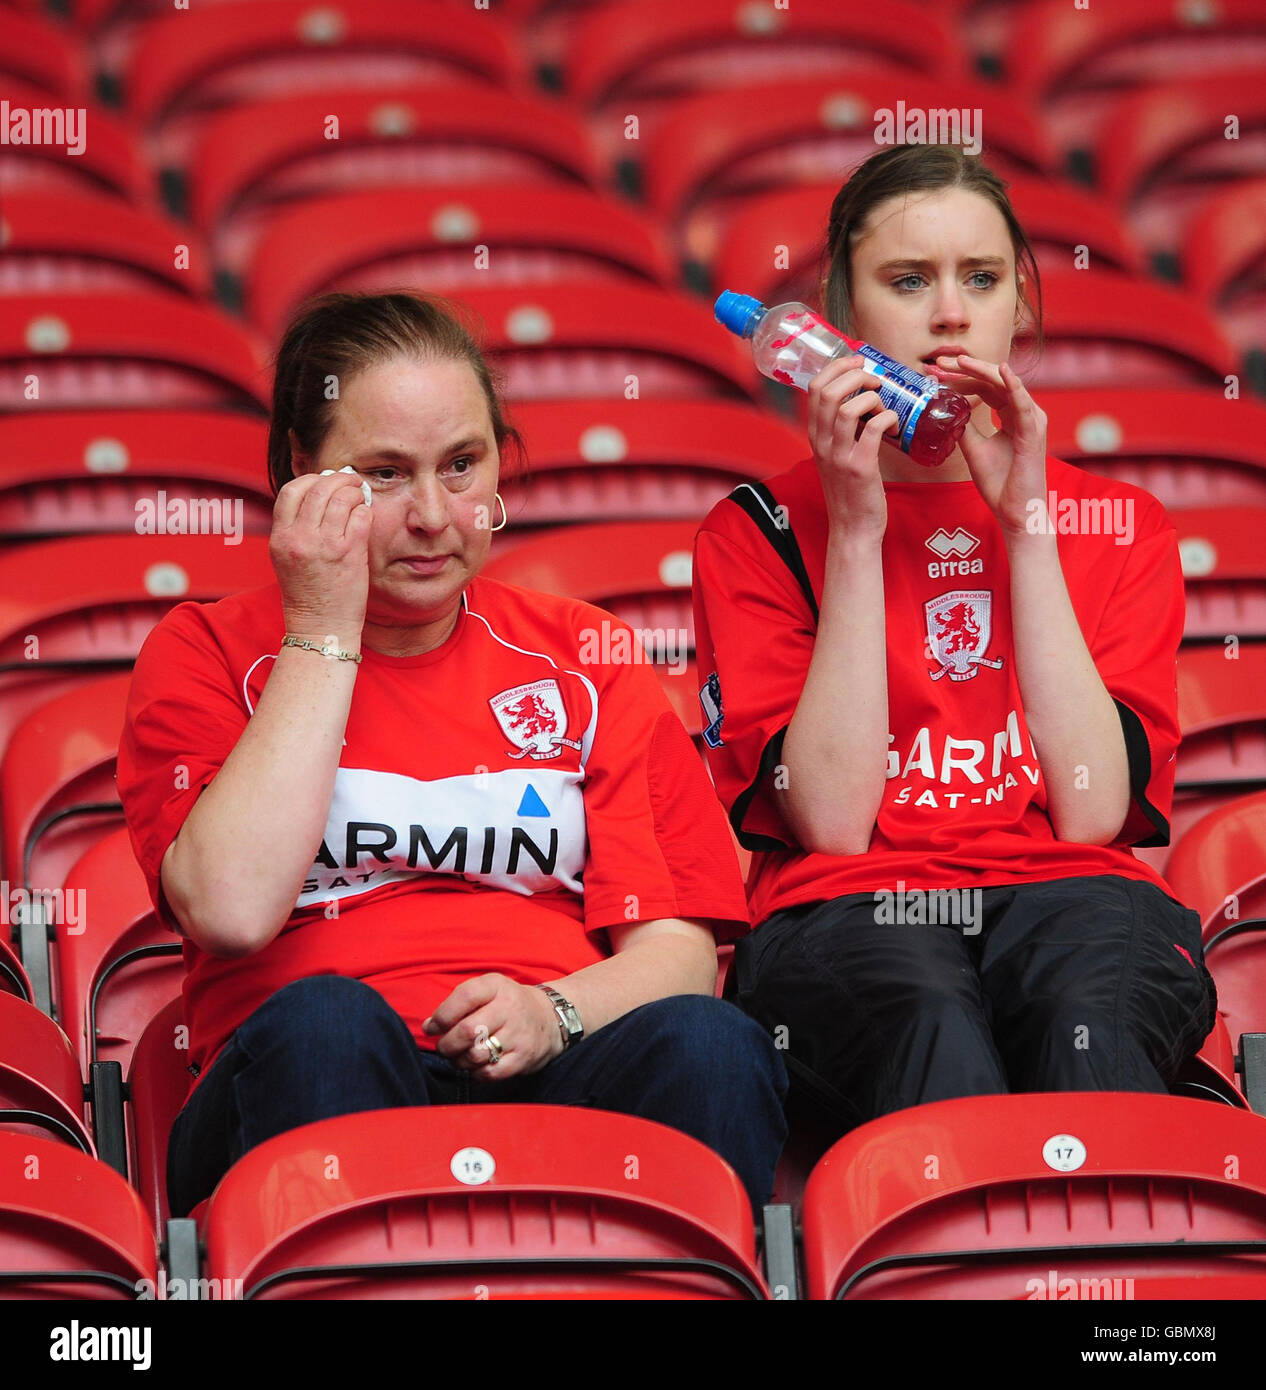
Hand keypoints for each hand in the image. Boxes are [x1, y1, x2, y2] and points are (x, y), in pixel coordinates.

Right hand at [271, 468, 371, 634]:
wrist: (320, 627)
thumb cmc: (308, 593)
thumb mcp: (287, 558)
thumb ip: (296, 528)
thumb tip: (317, 494)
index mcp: (280, 538)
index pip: (291, 491)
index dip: (311, 479)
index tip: (325, 481)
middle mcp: (298, 538)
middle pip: (318, 488)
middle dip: (338, 479)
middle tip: (351, 480)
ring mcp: (324, 545)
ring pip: (341, 498)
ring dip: (354, 492)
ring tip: (360, 496)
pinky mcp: (349, 553)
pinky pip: (360, 516)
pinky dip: (365, 510)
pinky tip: (365, 516)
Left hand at [422, 973, 563, 1080]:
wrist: (550, 1017)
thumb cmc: (508, 1004)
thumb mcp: (488, 989)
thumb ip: (458, 1003)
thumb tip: (428, 1026)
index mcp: (496, 986)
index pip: (464, 996)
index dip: (442, 1016)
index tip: (432, 1027)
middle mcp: (509, 1008)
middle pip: (467, 1030)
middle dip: (447, 1044)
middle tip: (444, 1047)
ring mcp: (518, 1034)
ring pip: (476, 1054)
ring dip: (459, 1060)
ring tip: (459, 1057)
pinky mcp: (524, 1057)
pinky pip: (490, 1072)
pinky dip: (476, 1072)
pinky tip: (476, 1065)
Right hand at [806, 354, 893, 544]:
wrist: (853, 529)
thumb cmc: (850, 491)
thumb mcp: (835, 456)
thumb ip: (840, 430)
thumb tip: (860, 399)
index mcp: (815, 436)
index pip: (815, 388)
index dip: (837, 367)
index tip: (858, 362)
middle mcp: (822, 443)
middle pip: (829, 391)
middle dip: (856, 374)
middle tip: (875, 379)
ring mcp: (839, 455)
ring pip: (849, 406)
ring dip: (872, 396)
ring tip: (885, 403)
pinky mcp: (860, 467)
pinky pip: (874, 428)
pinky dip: (888, 417)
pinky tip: (895, 422)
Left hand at [926, 355, 1047, 534]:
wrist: (1015, 512)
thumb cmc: (1000, 482)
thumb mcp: (973, 448)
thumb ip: (963, 427)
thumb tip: (946, 411)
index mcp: (1011, 415)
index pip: (986, 387)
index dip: (962, 377)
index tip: (937, 372)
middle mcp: (1024, 413)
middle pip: (994, 381)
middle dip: (967, 369)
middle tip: (941, 361)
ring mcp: (1031, 420)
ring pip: (1006, 386)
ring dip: (982, 371)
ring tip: (960, 361)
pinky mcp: (1033, 432)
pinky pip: (1023, 404)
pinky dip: (1013, 385)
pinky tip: (1001, 371)